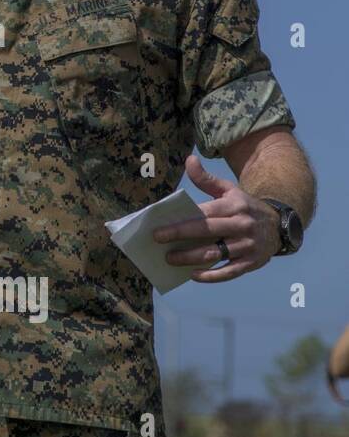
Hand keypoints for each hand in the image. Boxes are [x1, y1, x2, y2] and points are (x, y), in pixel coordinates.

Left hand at [153, 156, 281, 282]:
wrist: (280, 224)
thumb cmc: (244, 207)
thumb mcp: (229, 190)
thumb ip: (206, 179)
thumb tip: (189, 160)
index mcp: (234, 206)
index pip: (203, 214)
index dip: (180, 223)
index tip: (158, 230)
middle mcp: (242, 225)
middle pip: (206, 232)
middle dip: (180, 238)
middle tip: (157, 243)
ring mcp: (248, 245)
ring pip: (215, 254)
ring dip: (190, 259)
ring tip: (170, 259)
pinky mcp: (252, 262)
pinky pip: (229, 272)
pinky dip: (211, 276)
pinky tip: (193, 275)